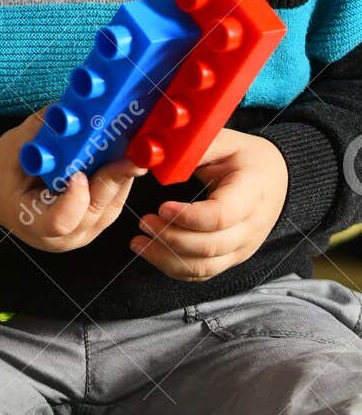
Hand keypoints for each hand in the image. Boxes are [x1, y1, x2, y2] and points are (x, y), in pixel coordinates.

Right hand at [0, 111, 146, 252]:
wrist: (0, 195)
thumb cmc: (1, 174)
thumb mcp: (11, 150)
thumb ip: (39, 131)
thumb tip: (68, 108)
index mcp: (32, 223)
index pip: (60, 222)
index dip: (74, 199)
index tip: (78, 173)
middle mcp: (62, 237)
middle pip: (94, 212)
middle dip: (112, 178)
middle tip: (127, 152)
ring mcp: (82, 233)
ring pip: (110, 206)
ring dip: (121, 175)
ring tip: (130, 146)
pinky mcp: (94, 222)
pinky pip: (113, 201)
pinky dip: (118, 177)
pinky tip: (124, 154)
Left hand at [129, 128, 287, 279]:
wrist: (275, 177)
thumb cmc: (246, 159)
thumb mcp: (225, 142)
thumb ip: (195, 149)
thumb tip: (159, 154)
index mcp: (250, 194)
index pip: (220, 216)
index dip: (188, 217)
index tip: (161, 207)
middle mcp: (250, 227)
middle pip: (210, 246)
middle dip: (171, 238)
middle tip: (144, 222)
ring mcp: (242, 247)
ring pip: (205, 266)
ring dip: (168, 258)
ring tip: (140, 241)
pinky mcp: (232, 257)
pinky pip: (204, 272)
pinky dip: (175, 268)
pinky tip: (152, 252)